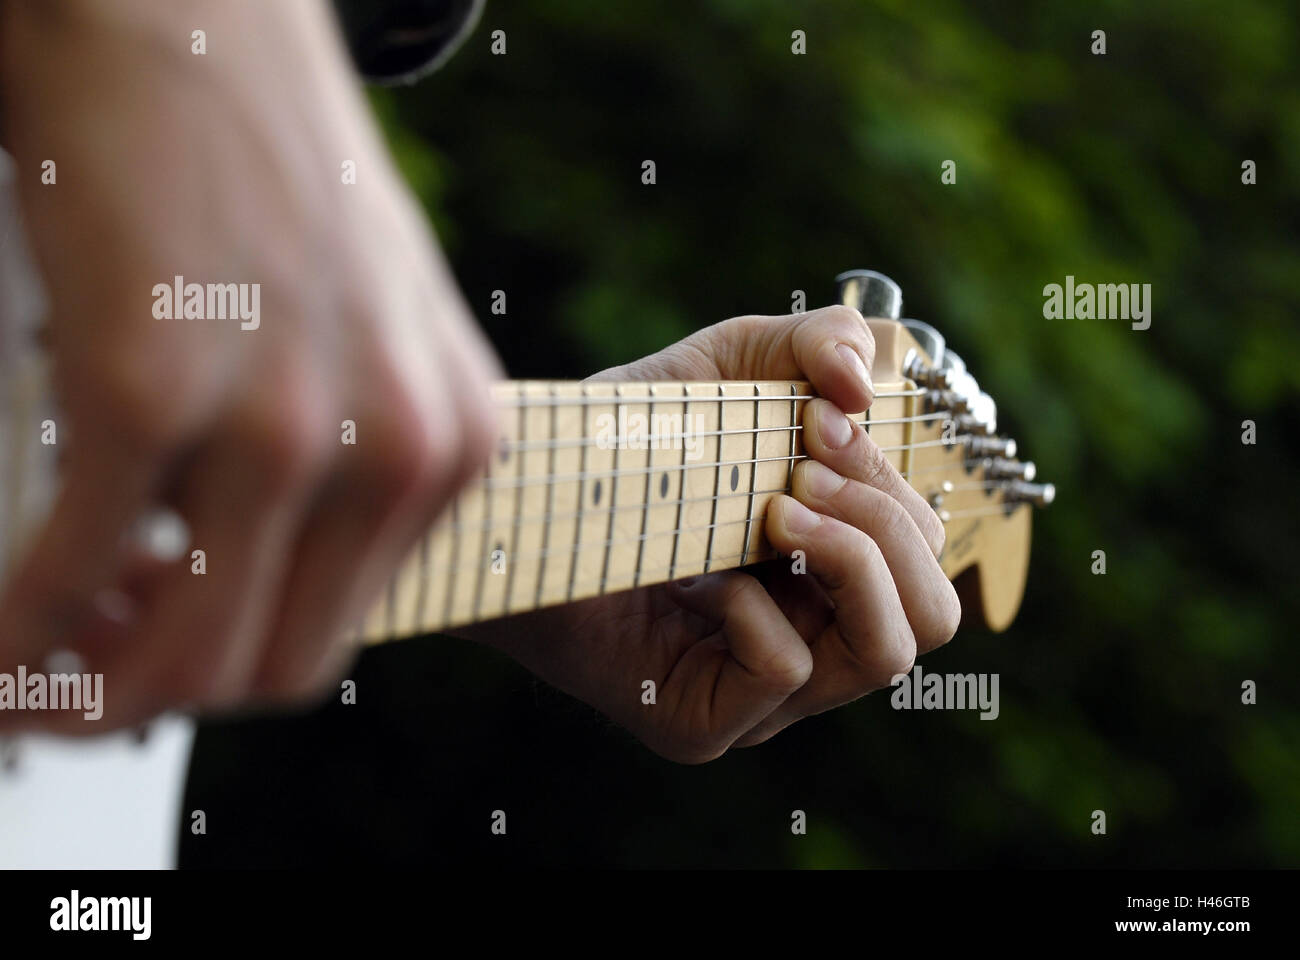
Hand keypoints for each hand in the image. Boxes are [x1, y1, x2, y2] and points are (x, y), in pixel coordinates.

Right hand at [0, 0, 500, 731]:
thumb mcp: (372, 343)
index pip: (334, 632)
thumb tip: (233, 581)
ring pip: (179, 660)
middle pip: (265, 670)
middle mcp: (396, 447)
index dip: (224, 665)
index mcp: (455, 445)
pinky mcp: (153, 387)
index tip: (143, 641)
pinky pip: (65, 578)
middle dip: (152, 694)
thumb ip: (351, 466)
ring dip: (83, 690)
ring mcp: (284, 425)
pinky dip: (14, 638)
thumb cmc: (273, 183)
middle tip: (69, 669)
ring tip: (27, 654)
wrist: (198, 26)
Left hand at [461, 305, 960, 762]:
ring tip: (775, 507)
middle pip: (933, 615)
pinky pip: (784, 672)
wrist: (523, 493)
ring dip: (847, 559)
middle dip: (884, 523)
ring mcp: (759, 697)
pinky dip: (755, 608)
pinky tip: (703, 578)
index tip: (822, 419)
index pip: (925, 552)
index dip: (891, 481)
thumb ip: (817, 343)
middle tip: (800, 470)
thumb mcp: (731, 367)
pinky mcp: (701, 723)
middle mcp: (809, 640)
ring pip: (885, 654)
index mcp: (829, 576)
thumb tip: (869, 380)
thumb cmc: (627, 438)